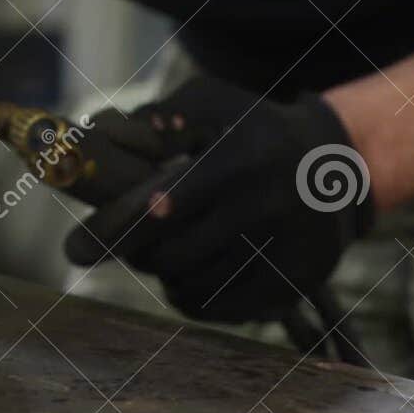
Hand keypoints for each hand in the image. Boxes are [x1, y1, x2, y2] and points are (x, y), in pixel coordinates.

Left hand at [64, 76, 373, 322]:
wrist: (337, 164)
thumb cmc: (252, 128)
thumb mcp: (210, 103)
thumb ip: (153, 117)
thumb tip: (94, 131)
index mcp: (240, 157)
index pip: (165, 206)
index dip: (118, 229)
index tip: (76, 251)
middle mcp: (268, 204)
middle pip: (170, 255)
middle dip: (137, 251)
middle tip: (125, 243)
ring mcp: (287, 248)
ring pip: (192, 285)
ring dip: (165, 274)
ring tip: (168, 249)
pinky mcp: (297, 282)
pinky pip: (220, 309)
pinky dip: (191, 298)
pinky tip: (190, 274)